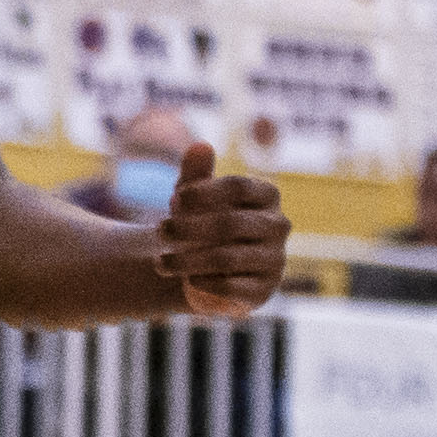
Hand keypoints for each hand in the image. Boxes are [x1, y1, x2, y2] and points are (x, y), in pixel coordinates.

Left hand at [155, 144, 288, 316]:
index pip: (239, 187)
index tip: (173, 198)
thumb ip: (195, 173)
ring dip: (187, 260)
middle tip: (158, 230)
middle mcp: (277, 226)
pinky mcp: (264, 291)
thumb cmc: (200, 219)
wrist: (203, 266)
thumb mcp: (192, 195)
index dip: (203, 192)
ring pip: (227, 258)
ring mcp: (275, 260)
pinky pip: (233, 288)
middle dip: (187, 228)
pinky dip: (204, 283)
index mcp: (266, 195)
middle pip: (230, 224)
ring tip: (159, 261)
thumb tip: (200, 146)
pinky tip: (186, 279)